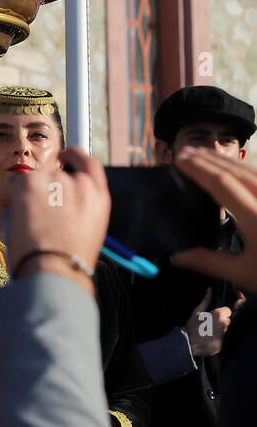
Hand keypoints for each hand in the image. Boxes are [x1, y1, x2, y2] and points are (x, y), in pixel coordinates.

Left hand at [0, 146, 108, 296]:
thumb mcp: (85, 231)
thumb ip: (76, 209)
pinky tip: (20, 220)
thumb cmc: (67, 261)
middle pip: (54, 173)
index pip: (87, 164)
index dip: (73, 158)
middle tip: (34, 212)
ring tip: (30, 226)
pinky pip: (14, 186)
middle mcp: (80, 184)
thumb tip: (56, 202)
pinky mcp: (30, 182)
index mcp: (98, 197)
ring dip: (26, 198)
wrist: (55, 269)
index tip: (63, 157)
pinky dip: (12, 200)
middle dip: (41, 189)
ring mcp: (55, 180)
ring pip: (31, 181)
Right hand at [172, 147, 256, 291]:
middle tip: (187, 152)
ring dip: (228, 160)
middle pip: (237, 171)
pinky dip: (248, 168)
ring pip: (254, 169)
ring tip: (206, 155)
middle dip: (210, 159)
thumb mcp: (244, 274)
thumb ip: (210, 262)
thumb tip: (177, 256)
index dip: (199, 169)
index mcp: (256, 218)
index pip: (222, 184)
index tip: (179, 160)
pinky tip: (238, 168)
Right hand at [183, 287, 231, 356]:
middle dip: (221, 321)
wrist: (187, 342)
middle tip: (210, 324)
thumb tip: (210, 289)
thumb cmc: (191, 325)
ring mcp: (224, 335)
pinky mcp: (223, 343)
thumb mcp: (197, 311)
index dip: (220, 313)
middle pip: (228, 320)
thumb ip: (206, 299)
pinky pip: (224, 339)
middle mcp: (223, 324)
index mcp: (218, 315)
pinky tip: (211, 338)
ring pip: (227, 330)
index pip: (227, 311)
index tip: (213, 316)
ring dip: (221, 329)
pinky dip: (219, 338)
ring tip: (210, 331)